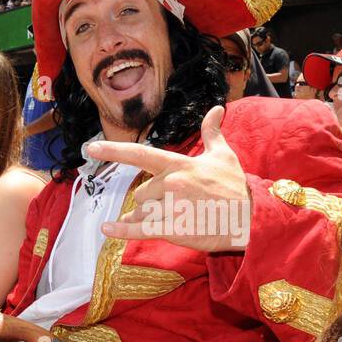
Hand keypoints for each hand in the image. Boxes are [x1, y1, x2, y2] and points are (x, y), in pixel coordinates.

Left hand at [87, 106, 250, 251]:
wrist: (250, 220)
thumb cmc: (236, 188)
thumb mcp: (224, 156)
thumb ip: (213, 132)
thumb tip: (216, 109)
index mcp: (180, 165)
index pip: (140, 154)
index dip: (113, 151)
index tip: (91, 148)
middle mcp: (171, 184)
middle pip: (142, 192)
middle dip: (150, 200)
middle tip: (170, 206)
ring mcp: (171, 208)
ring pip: (142, 212)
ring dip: (145, 216)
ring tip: (164, 219)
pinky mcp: (173, 230)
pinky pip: (140, 230)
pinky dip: (122, 231)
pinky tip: (107, 230)